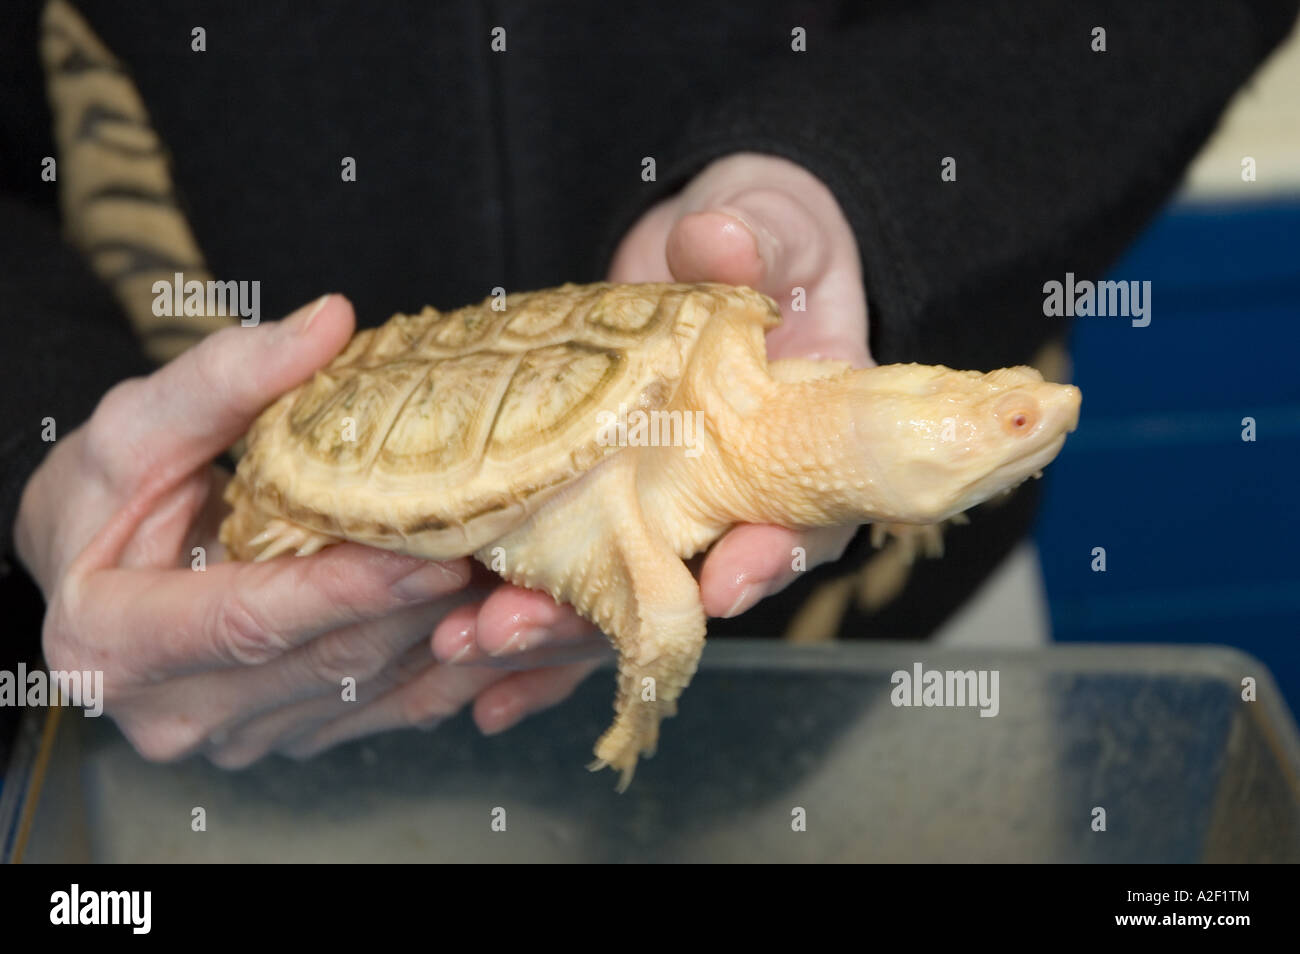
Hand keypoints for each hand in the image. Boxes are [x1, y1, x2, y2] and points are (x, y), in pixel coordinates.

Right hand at [14, 295, 523, 766]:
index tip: (434, 550)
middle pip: (329, 661)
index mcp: (114, 643)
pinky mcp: (290, 736)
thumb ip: (224, 378)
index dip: (348, 588)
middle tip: (509, 547)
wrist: (91, 572)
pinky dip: (453, 669)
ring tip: (520, 574)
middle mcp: (176, 712)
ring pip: (372, 689)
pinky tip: (503, 618)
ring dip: (453, 636)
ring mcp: (239, 736)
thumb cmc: (103, 498)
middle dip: (425, 606)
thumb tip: (328, 320)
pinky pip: (388, 713)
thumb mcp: (136, 425)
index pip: (251, 619)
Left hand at [436, 152, 870, 715]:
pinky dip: (518, 624)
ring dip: (543, 632)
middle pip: (686, 587)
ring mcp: (658, 511)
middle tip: (534, 626)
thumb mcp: (773, 227)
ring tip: (469, 640)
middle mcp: (730, 499)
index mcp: (800, 444)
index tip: (724, 586)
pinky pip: (563, 577)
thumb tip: (720, 237)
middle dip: (611, 620)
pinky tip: (462, 665)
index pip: (805, 518)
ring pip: (613, 599)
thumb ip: (754, 238)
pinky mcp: (596, 507)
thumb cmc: (764, 241)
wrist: (706, 251)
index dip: (770, 558)